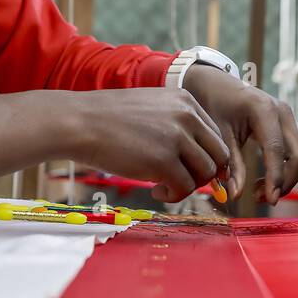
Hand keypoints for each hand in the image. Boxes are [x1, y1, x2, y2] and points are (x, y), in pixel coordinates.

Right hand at [0, 88, 230, 202]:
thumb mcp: (149, 109)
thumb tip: (193, 159)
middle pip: (217, 155)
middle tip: (181, 181)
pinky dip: (174, 195)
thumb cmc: (108, 119)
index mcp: (185, 101)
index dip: (206, 156)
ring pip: (204, 173)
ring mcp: (177, 138)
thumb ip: (175, 127)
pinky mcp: (164, 162)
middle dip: (203, 174)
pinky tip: (156, 192)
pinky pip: (185, 187)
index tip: (190, 168)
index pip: (214, 135)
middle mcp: (187, 116)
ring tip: (165, 187)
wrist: (80, 122)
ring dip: (188, 186)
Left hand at [181, 66, 297, 204]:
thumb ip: (231, 164)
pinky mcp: (286, 124)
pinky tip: (263, 182)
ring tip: (258, 193)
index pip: (277, 150)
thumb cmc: (213, 105)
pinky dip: (283, 170)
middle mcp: (282, 111)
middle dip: (286, 182)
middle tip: (262, 199)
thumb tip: (237, 196)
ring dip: (285, 179)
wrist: (214, 83)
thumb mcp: (219, 135)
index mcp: (264, 110)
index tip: (269, 200)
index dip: (275, 178)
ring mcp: (287, 117)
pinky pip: (294, 152)